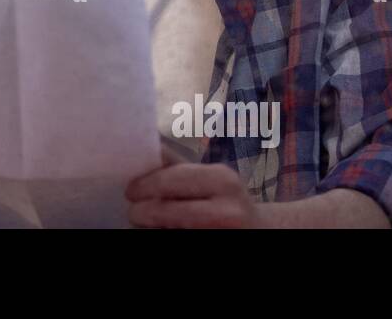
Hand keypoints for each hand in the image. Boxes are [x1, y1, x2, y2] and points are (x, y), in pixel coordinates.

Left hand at [124, 146, 258, 227]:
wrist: (261, 230)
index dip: (147, 185)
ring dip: (153, 227)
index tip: (130, 191)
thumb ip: (177, 166)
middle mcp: (229, 210)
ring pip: (173, 229)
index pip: (174, 180)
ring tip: (146, 222)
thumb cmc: (226, 201)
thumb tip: (145, 146)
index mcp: (222, 181)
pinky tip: (165, 229)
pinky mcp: (219, 245)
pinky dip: (167, 233)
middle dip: (144, 211)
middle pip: (170, 211)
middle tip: (133, 212)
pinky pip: (181, 238)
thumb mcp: (210, 179)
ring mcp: (224, 233)